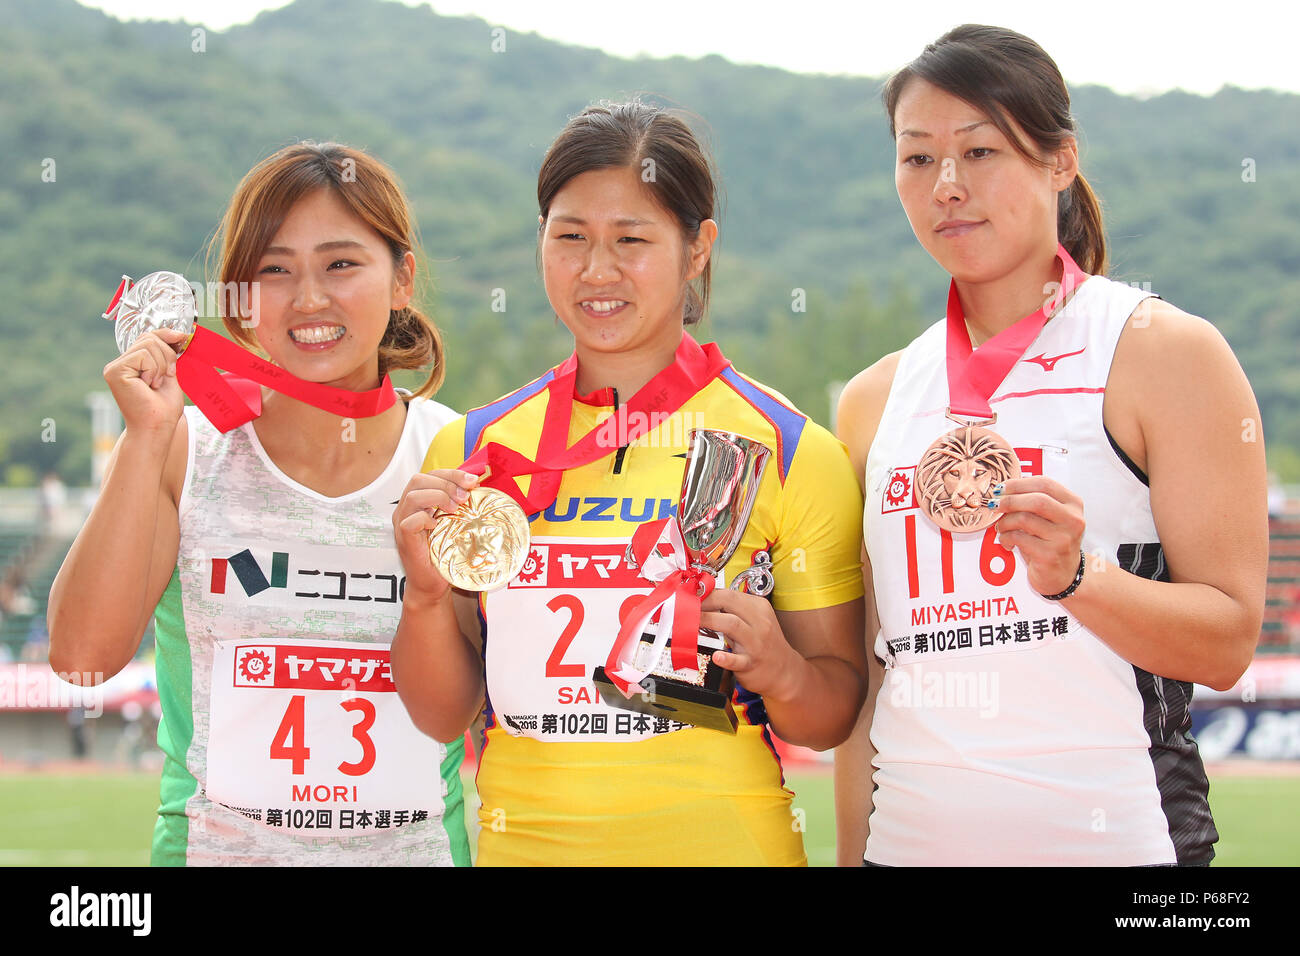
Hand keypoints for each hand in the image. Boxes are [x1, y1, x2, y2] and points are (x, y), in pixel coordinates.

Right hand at [102, 328, 188, 435]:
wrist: (157, 427)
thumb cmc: (164, 408)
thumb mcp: (169, 373)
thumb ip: (168, 353)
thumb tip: (178, 332)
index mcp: (132, 363)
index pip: (149, 337)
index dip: (167, 335)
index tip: (184, 338)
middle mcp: (120, 363)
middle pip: (149, 337)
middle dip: (168, 354)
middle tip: (167, 376)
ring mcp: (114, 367)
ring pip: (149, 344)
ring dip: (162, 365)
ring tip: (156, 384)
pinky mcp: (114, 371)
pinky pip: (143, 355)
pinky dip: (154, 370)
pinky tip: (149, 385)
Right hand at [392, 469, 479, 604]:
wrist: (431, 584)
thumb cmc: (444, 554)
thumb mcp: (455, 523)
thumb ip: (460, 505)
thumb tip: (480, 486)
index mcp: (418, 501)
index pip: (430, 474)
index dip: (452, 473)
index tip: (473, 480)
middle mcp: (406, 509)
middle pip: (419, 479)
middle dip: (446, 482)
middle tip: (465, 496)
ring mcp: (401, 523)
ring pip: (412, 496)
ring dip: (438, 497)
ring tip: (455, 509)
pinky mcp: (404, 539)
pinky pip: (409, 521)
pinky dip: (425, 519)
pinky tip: (438, 525)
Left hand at [699, 588, 802, 701]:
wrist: (785, 671)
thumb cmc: (765, 644)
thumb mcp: (755, 620)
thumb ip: (734, 610)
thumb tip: (704, 599)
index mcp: (759, 607)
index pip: (730, 593)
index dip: (707, 593)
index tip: (691, 597)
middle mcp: (759, 622)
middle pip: (730, 602)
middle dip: (705, 601)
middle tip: (687, 606)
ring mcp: (756, 643)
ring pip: (732, 624)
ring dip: (709, 620)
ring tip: (691, 622)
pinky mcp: (752, 663)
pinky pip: (738, 660)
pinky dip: (726, 658)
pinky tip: (717, 656)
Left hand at [991, 476, 1085, 595]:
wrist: (1063, 576)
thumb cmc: (1050, 542)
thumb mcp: (1048, 518)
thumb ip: (1032, 501)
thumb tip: (1001, 490)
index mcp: (1073, 504)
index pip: (1044, 483)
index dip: (1018, 484)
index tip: (1001, 488)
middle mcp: (1072, 520)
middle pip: (1036, 500)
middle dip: (1010, 500)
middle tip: (994, 505)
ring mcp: (1063, 538)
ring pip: (1025, 519)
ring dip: (1005, 522)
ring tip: (1001, 528)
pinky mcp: (1050, 555)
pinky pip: (1019, 538)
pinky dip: (1006, 538)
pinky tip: (1007, 542)